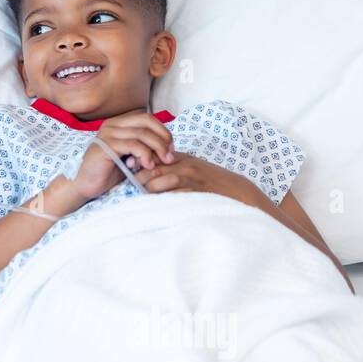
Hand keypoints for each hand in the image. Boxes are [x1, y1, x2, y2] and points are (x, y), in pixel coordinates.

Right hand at [62, 112, 175, 205]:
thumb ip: (146, 149)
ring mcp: (107, 134)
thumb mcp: (131, 158)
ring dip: (157, 148)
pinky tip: (148, 166)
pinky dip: (145, 155)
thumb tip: (169, 148)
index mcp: (118, 124)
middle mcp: (112, 125)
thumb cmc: (109, 174)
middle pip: (146, 122)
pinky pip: (133, 145)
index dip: (163, 131)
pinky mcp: (105, 146)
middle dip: (163, 138)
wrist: (86, 186)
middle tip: (170, 156)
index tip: (171, 149)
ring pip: (142, 134)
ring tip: (162, 162)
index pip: (147, 118)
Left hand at [132, 151, 258, 204]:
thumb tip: (143, 171)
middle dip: (138, 178)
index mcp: (182, 158)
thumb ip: (170, 167)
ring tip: (138, 197)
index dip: (138, 163)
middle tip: (126, 186)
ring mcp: (192, 179)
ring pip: (163, 181)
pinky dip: (164, 200)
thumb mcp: (190, 168)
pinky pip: (177, 195)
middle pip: (155, 168)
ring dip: (149, 189)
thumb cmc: (210, 181)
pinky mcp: (198, 192)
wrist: (236, 190)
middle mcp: (186, 165)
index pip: (154, 155)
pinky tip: (155, 206)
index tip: (126, 169)